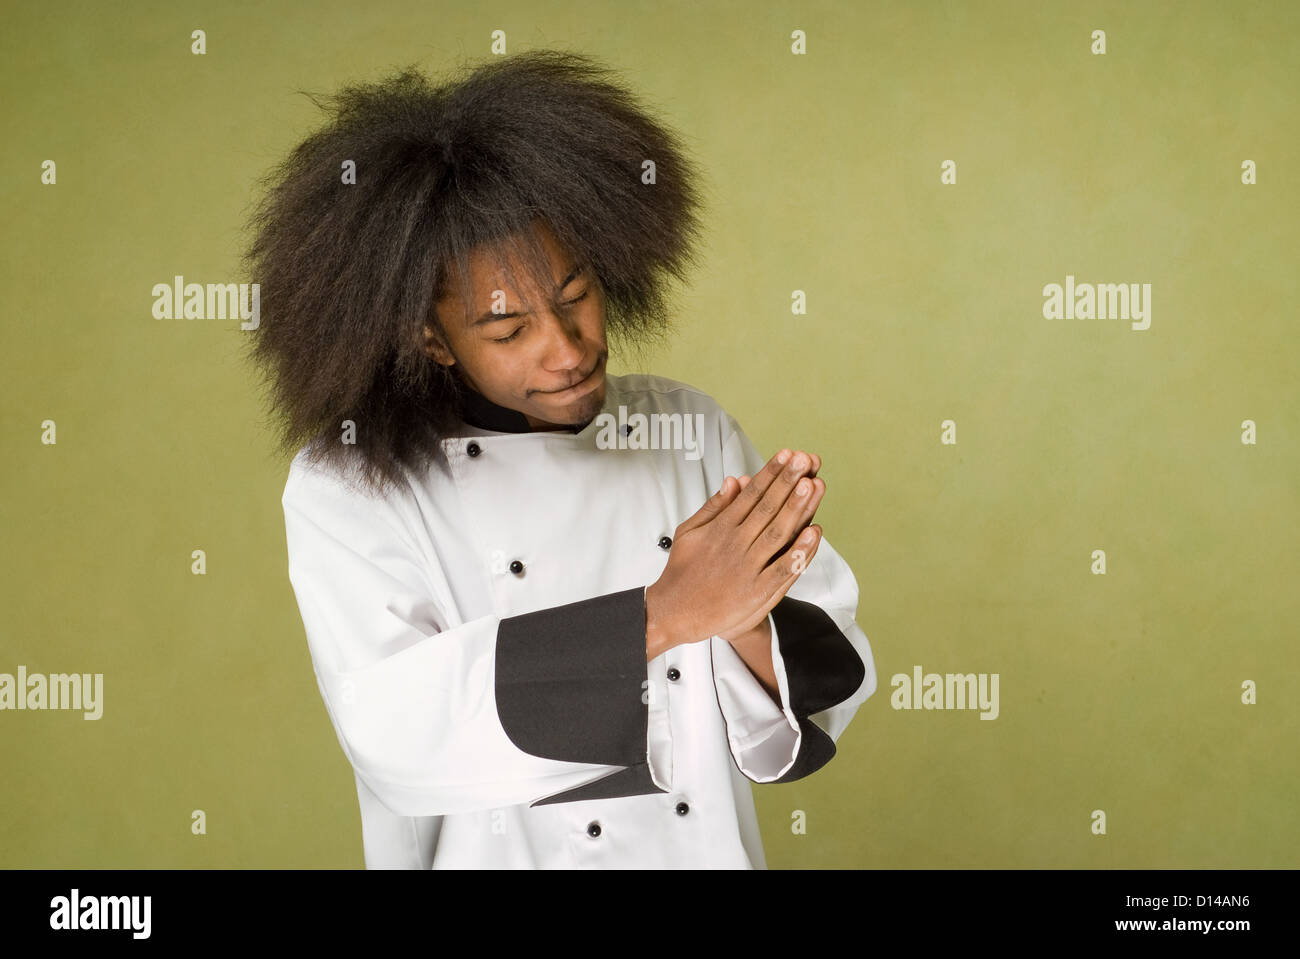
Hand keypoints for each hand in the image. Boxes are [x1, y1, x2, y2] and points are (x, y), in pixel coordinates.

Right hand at [645, 449, 825, 650]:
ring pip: (777, 533)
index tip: (787, 455)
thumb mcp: (689, 531)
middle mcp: (735, 544)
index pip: (751, 495)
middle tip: (804, 460)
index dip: (771, 473)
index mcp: (721, 527)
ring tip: (812, 485)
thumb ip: (713, 506)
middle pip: (767, 508)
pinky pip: (782, 569)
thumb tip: (734, 480)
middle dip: (788, 482)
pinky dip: (798, 552)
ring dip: (797, 509)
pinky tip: (814, 533)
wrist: (675, 612)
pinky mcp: (756, 591)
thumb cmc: (682, 570)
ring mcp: (747, 567)